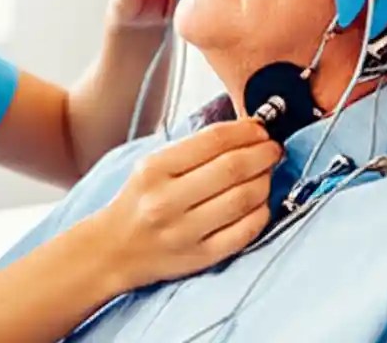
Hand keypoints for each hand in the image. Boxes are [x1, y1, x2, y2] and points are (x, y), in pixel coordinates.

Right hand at [90, 119, 280, 289]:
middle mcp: (167, 200)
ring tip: (267, 174)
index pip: (212, 140)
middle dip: (263, 154)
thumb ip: (193, 149)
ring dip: (266, 181)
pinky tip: (261, 203)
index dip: (246, 131)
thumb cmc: (139, 201)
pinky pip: (244, 232)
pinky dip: (261, 213)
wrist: (113, 249)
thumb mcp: (152, 165)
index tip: (261, 130)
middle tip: (273, 150)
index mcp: (154, 169)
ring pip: (244, 199)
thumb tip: (245, 133)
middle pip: (233, 168)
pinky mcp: (200, 257)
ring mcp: (185, 231)